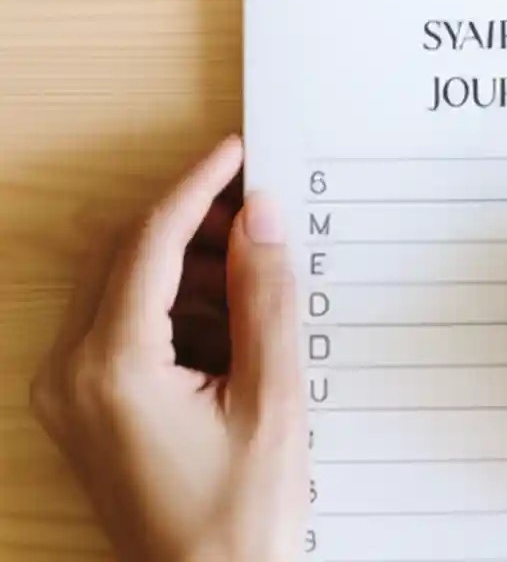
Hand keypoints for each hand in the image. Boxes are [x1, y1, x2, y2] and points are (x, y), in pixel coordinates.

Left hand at [29, 136, 305, 561]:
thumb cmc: (240, 518)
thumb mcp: (272, 401)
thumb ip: (264, 300)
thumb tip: (261, 219)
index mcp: (113, 368)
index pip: (149, 243)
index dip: (197, 187)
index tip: (237, 153)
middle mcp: (71, 372)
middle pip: (126, 254)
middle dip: (194, 223)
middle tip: (259, 209)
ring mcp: (69, 391)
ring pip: (122, 285)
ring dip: (186, 265)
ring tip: (256, 273)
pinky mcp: (84, 405)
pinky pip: (120, 324)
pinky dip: (172, 305)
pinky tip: (228, 320)